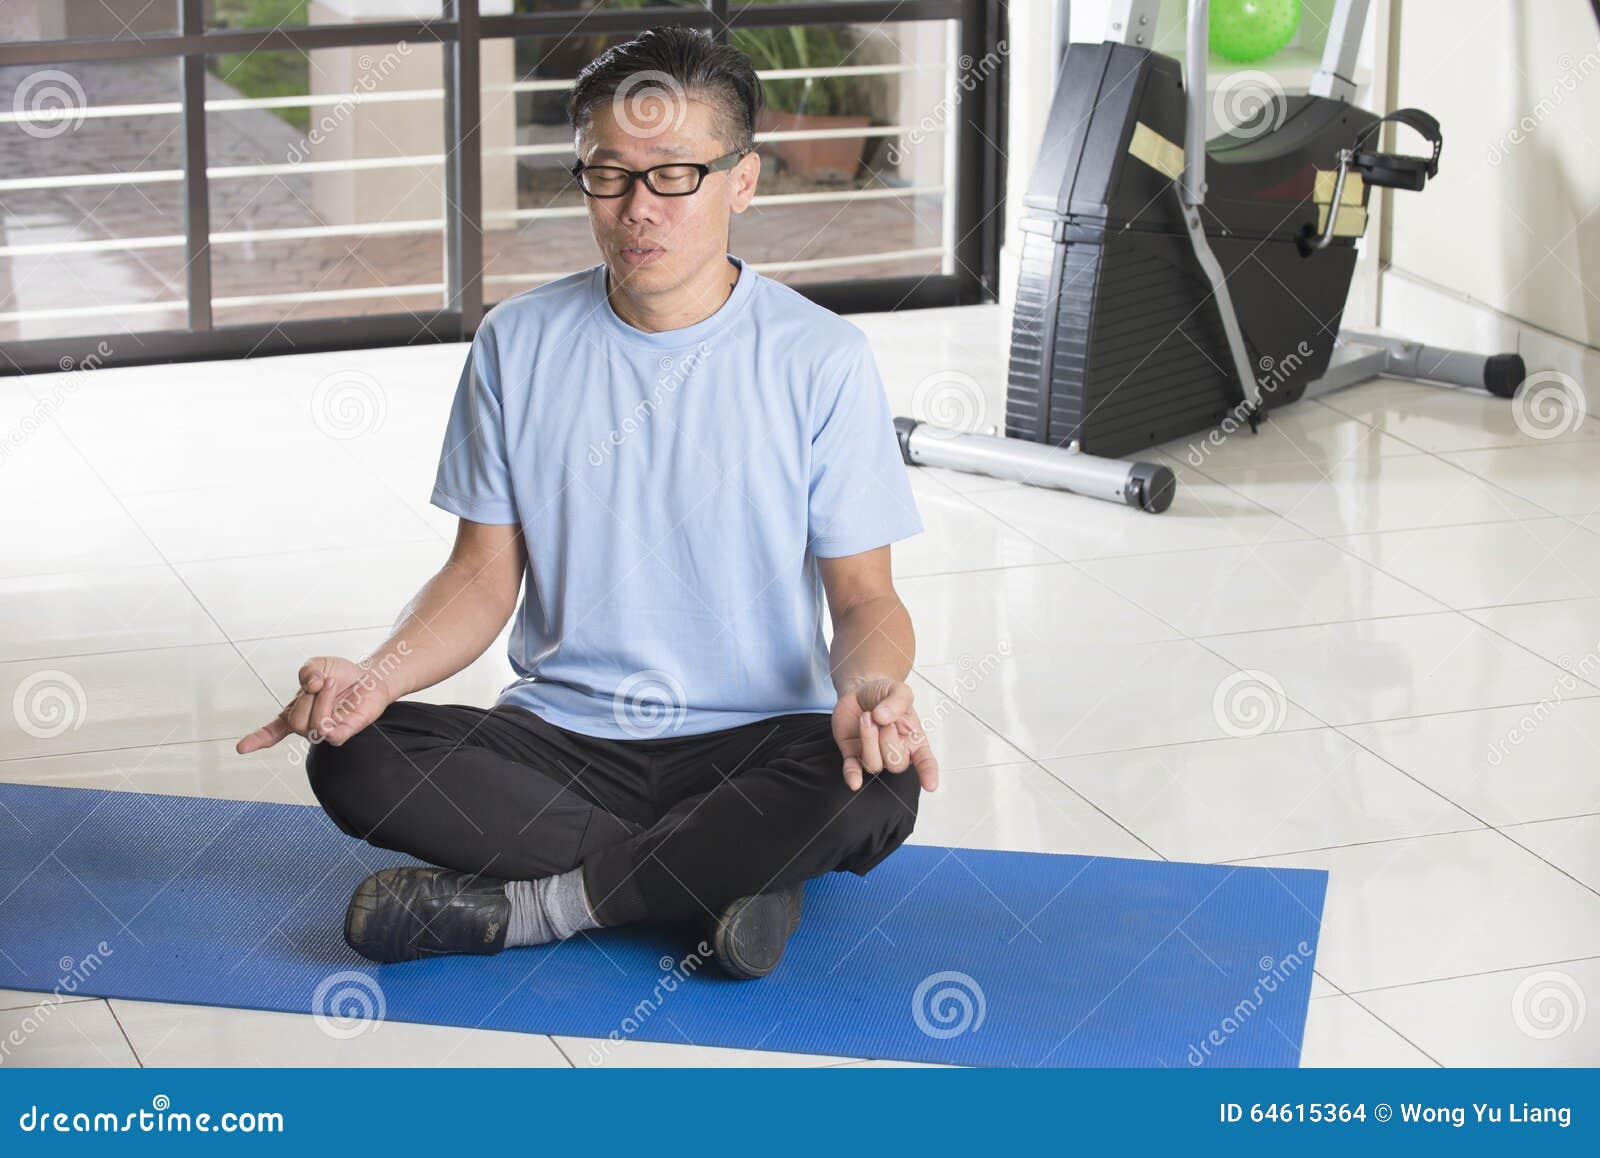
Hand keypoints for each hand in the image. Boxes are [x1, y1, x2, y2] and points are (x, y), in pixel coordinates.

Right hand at [236, 656, 396, 753]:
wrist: (369, 677)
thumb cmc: (341, 675)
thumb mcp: (319, 664)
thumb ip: (308, 670)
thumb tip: (309, 685)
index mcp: (295, 711)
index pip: (273, 730)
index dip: (257, 739)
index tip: (240, 748)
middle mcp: (308, 725)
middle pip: (295, 722)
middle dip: (308, 698)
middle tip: (323, 681)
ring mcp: (325, 731)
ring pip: (312, 727)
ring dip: (322, 700)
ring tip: (332, 685)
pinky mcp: (343, 733)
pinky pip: (331, 735)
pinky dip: (331, 714)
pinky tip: (339, 703)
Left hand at [831, 677, 939, 793]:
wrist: (860, 689)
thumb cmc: (884, 693)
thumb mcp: (899, 690)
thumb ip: (897, 701)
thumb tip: (884, 717)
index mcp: (913, 739)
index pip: (925, 761)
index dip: (928, 773)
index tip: (930, 784)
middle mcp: (895, 751)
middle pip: (896, 764)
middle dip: (888, 740)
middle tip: (882, 718)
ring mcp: (873, 754)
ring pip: (874, 765)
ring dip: (868, 739)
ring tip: (867, 717)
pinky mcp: (852, 753)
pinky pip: (853, 770)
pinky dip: (853, 776)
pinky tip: (854, 781)